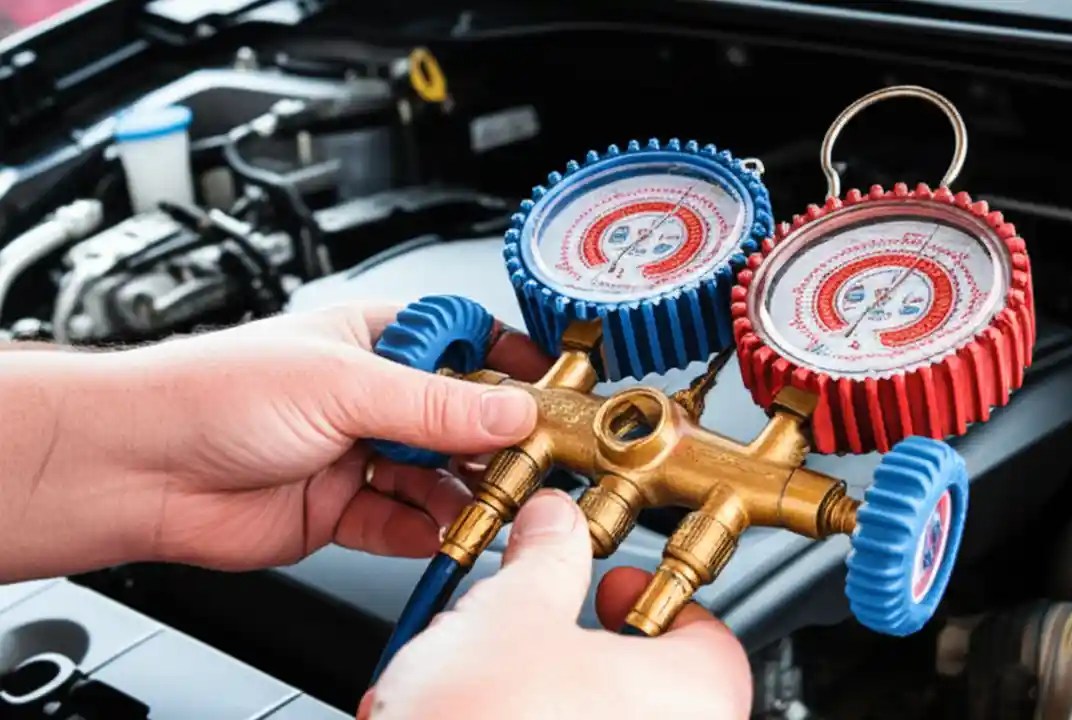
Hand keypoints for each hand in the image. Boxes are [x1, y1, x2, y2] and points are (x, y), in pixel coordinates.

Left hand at [0, 304, 549, 579]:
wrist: (138, 467)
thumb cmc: (215, 393)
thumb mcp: (344, 384)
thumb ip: (436, 406)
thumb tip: (512, 409)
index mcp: (375, 340)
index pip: (466, 344)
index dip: (512, 366)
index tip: (555, 390)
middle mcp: (371, 396)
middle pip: (460, 419)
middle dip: (495, 442)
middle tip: (533, 461)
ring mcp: (357, 455)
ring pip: (436, 477)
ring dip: (465, 492)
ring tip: (492, 503)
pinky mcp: (339, 511)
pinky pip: (402, 524)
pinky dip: (426, 531)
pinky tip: (442, 531)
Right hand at [362, 490, 752, 719]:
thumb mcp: (507, 616)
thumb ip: (544, 560)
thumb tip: (554, 525)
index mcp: (697, 696)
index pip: (705, 631)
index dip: (645, 597)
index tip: (604, 584)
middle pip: (651, 684)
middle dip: (586, 649)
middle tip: (538, 627)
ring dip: (553, 697)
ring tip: (490, 682)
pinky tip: (478, 719)